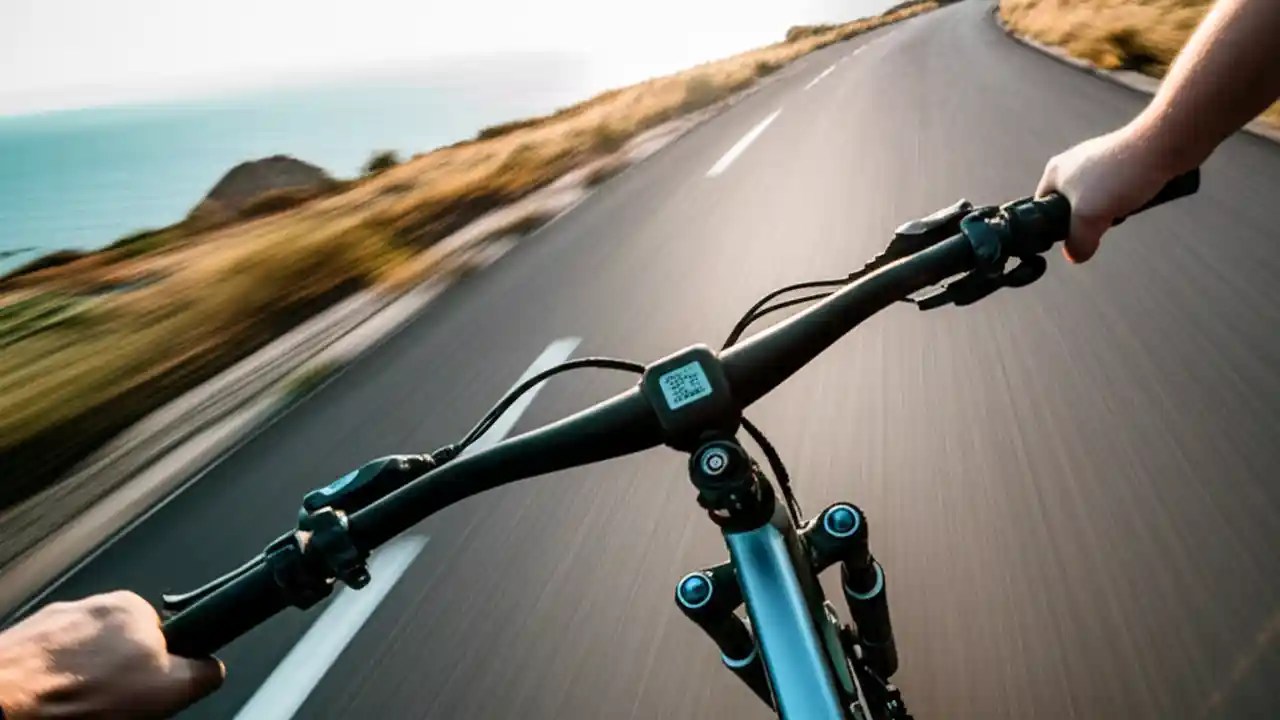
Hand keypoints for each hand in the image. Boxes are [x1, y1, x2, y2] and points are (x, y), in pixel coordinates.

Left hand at [0, 591, 223, 718]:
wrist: (4, 701)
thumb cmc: (76, 696)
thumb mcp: (169, 690)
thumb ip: (202, 672)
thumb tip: (212, 669)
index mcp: (133, 607)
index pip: (163, 637)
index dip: (159, 671)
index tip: (148, 693)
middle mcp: (93, 605)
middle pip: (122, 647)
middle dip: (120, 676)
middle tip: (113, 705)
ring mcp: (53, 622)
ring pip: (82, 658)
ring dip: (83, 681)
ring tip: (78, 707)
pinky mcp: (22, 642)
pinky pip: (49, 665)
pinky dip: (53, 683)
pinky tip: (53, 703)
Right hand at [1036, 124, 1176, 262]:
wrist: (1163, 147)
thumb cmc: (1119, 176)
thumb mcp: (1088, 218)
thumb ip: (1077, 242)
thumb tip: (1076, 255)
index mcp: (1054, 172)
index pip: (1041, 208)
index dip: (1052, 228)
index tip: (1070, 238)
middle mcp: (1072, 164)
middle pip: (1070, 207)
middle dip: (1086, 221)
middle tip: (1099, 224)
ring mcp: (1098, 162)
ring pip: (1096, 200)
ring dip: (1108, 211)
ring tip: (1120, 209)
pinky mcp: (1122, 162)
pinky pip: (1116, 191)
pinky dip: (1124, 200)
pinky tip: (1135, 200)